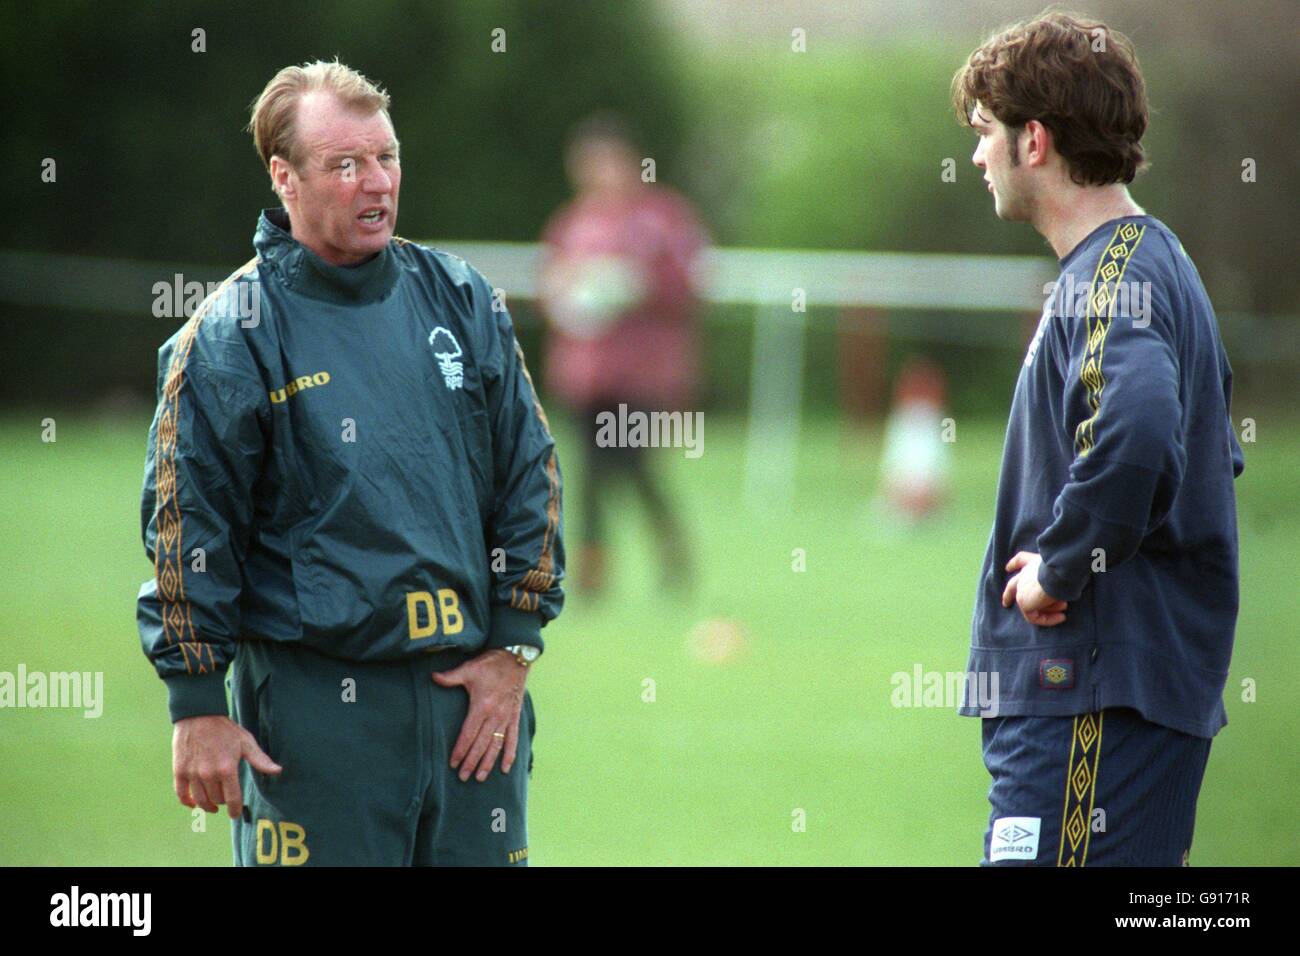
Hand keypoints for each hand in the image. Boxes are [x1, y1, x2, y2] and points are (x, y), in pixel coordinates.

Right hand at [172, 714, 281, 818]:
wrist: (199, 716)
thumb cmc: (226, 729)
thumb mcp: (246, 742)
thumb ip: (260, 760)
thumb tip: (278, 771)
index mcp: (227, 769)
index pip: (232, 799)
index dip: (235, 810)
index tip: (236, 814)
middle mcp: (208, 774)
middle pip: (216, 800)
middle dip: (223, 803)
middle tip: (226, 800)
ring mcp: (192, 774)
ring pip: (200, 800)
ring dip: (207, 805)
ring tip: (213, 805)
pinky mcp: (179, 771)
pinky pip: (182, 795)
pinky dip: (188, 802)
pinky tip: (194, 803)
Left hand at [432, 650, 526, 781]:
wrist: (516, 657)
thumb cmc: (490, 664)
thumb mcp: (469, 669)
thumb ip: (451, 677)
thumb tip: (433, 677)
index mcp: (482, 706)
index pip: (469, 734)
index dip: (461, 750)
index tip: (453, 763)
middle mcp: (495, 715)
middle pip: (481, 744)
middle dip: (471, 761)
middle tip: (463, 777)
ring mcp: (506, 717)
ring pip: (496, 745)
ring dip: (488, 762)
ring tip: (480, 777)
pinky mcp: (514, 716)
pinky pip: (513, 738)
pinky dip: (510, 754)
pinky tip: (505, 768)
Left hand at [1002, 551, 1067, 626]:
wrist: (1059, 572)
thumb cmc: (1065, 569)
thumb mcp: (1061, 571)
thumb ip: (1056, 580)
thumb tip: (1058, 596)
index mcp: (1033, 562)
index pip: (1021, 560)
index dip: (1014, 564)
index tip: (1008, 568)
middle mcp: (1024, 575)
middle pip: (1013, 585)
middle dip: (1008, 595)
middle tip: (1005, 604)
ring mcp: (1021, 590)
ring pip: (1031, 604)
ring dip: (1050, 608)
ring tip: (1064, 606)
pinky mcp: (1023, 603)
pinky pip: (1034, 617)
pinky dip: (1048, 619)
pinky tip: (1061, 617)